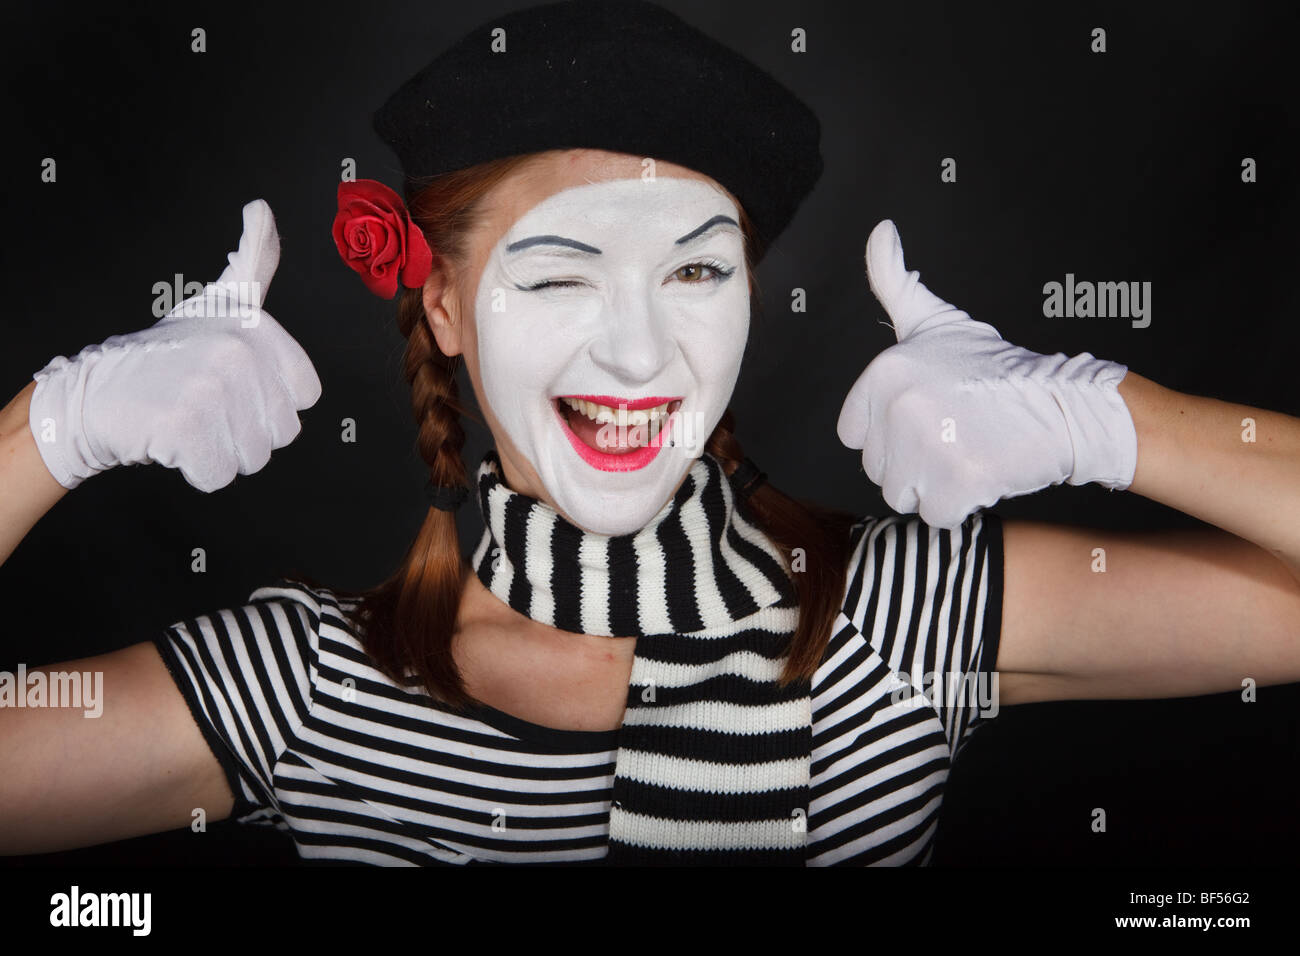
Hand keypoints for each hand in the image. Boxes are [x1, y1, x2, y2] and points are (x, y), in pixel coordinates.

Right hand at [28, 200, 321, 492]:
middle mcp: (239, 354)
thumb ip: (255, 260)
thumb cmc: (164, 354)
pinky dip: (196, 470)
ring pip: (253, 457)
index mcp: (258, 331)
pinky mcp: (184, 426)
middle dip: (246, 430)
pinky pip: (219, 475)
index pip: (307, 396)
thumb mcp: (219, 301)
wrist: (94, 393)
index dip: (272, 401)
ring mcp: (212, 389)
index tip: (235, 385)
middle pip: (282, 432)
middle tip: (206, 405)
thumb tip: (261, 208)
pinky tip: (172, 440)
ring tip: (189, 419)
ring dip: (221, 451)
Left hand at [836, 220, 1136, 528]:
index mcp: (884, 372)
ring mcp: (928, 446)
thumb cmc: (995, 369)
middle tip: (956, 434)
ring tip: (967, 451)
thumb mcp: (936, 321)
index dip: (890, 434)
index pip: (854, 435)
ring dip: (933, 484)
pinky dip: (959, 505)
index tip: (929, 417)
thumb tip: (879, 232)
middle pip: (879, 468)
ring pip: (902, 493)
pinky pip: (934, 514)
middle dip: (914, 461)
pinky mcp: (957, 482)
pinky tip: (983, 472)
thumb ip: (894, 282)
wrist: (1063, 404)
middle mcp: (899, 406)